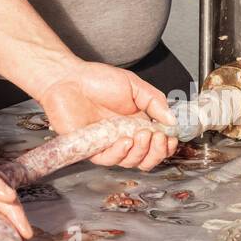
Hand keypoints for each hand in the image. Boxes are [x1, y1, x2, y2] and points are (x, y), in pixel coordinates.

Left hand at [39, 62, 177, 170]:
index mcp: (137, 123)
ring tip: (141, 135)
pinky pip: (109, 159)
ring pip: (130, 162)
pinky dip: (120, 153)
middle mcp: (124, 136)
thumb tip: (173, 120)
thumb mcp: (134, 85)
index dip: (166, 146)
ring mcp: (108, 144)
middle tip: (157, 137)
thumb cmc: (96, 80)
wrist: (68, 78)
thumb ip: (155, 101)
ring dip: (140, 152)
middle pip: (146, 158)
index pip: (157, 144)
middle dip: (156, 151)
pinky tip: (124, 141)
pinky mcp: (91, 149)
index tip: (170, 138)